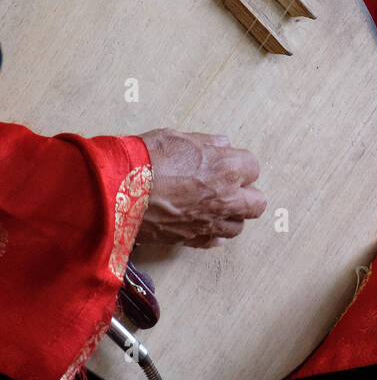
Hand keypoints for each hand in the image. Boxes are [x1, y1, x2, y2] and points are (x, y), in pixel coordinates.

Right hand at [137, 129, 266, 249]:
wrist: (117, 191)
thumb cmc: (146, 159)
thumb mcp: (177, 138)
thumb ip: (205, 143)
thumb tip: (220, 145)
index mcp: (227, 168)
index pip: (253, 167)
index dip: (239, 163)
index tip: (226, 161)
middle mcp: (225, 198)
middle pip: (256, 203)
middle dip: (246, 193)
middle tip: (228, 186)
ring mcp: (209, 222)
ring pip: (237, 226)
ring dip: (230, 215)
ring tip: (213, 205)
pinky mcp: (190, 239)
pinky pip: (213, 241)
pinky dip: (211, 233)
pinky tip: (202, 222)